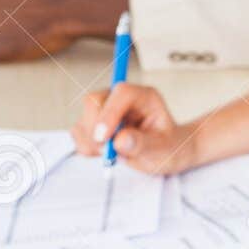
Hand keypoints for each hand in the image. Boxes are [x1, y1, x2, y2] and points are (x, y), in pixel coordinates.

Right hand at [71, 81, 197, 174]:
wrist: (167, 153)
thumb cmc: (169, 148)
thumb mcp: (163, 149)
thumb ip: (143, 143)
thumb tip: (120, 141)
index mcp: (144, 97)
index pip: (121, 93)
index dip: (109, 113)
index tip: (104, 138)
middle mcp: (123, 99)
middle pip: (95, 101)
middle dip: (95, 129)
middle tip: (107, 152)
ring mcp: (107, 109)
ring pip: (84, 117)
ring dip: (90, 141)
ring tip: (112, 156)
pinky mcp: (96, 123)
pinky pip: (79, 131)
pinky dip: (86, 146)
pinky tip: (104, 155)